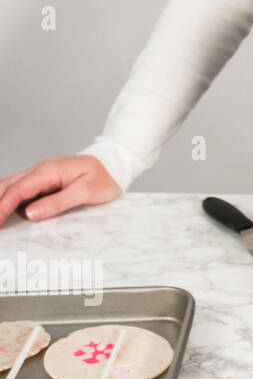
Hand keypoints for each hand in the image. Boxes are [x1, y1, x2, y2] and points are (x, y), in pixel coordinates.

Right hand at [0, 156, 121, 225]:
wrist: (115, 165)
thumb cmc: (104, 178)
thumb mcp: (86, 192)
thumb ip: (57, 202)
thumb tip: (29, 213)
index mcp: (48, 171)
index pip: (17, 191)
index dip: (1, 208)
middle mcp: (40, 170)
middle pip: (6, 186)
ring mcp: (40, 174)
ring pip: (9, 186)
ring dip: (0, 200)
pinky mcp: (43, 180)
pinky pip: (20, 189)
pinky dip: (9, 199)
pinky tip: (6, 211)